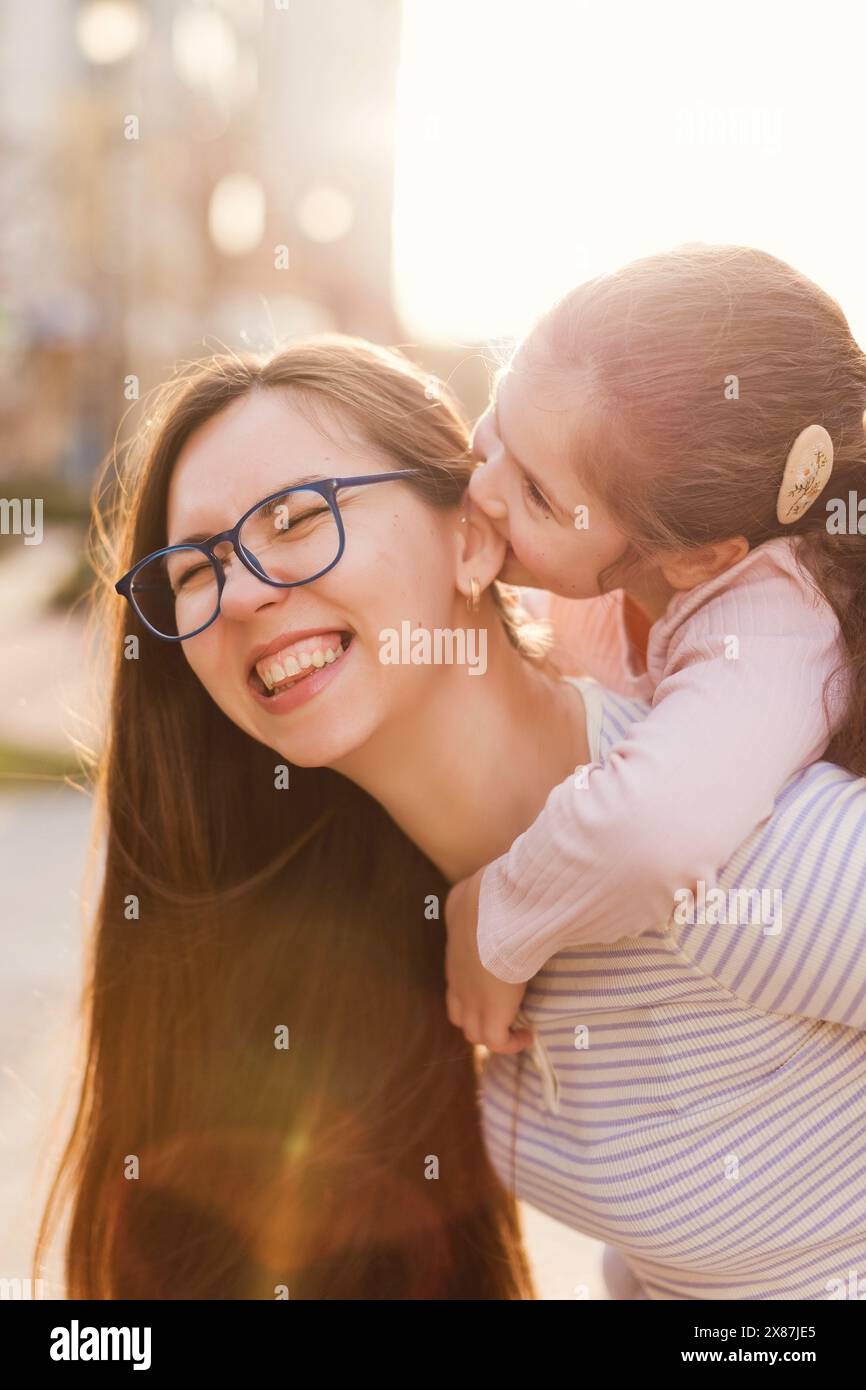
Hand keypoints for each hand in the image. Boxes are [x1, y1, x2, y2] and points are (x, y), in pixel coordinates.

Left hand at [444, 867, 532, 1053]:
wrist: (499, 914)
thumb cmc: (486, 900)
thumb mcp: (464, 895)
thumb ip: (466, 901)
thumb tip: (471, 895)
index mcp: (454, 957)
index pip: (456, 986)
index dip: (473, 993)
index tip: (496, 989)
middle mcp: (459, 983)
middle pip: (460, 1016)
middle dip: (480, 1018)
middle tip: (505, 1013)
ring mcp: (473, 1002)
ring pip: (474, 1034)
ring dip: (494, 1034)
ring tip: (518, 1029)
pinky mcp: (493, 1015)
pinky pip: (497, 1043)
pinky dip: (512, 1043)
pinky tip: (528, 1034)